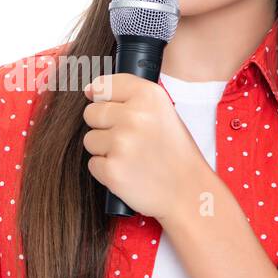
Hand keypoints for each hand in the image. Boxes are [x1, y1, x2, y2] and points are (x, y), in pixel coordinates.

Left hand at [81, 73, 213, 221]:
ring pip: (90, 139)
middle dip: (105, 127)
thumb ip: (129, 95)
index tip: (112, 109)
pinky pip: (93, 163)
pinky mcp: (112, 169)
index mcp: (149, 96)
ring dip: (105, 149)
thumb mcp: (163, 111)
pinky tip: (129, 171)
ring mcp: (121, 143)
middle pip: (92, 113)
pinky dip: (107, 169)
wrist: (188, 191)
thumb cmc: (175, 151)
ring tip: (132, 157)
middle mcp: (134, 116)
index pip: (104, 86)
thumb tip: (89, 90)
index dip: (105, 99)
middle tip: (130, 139)